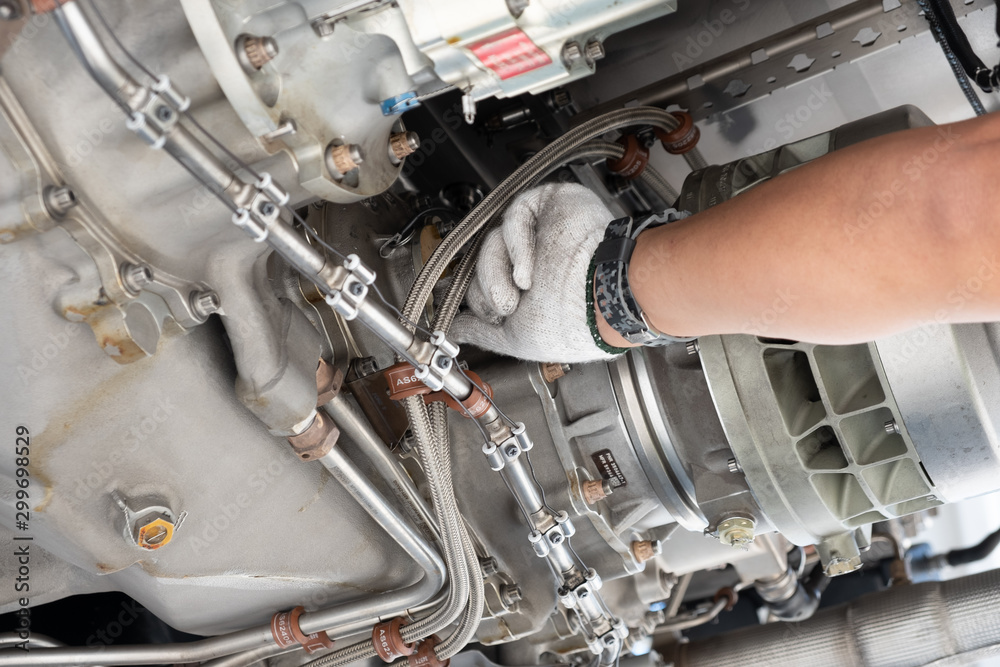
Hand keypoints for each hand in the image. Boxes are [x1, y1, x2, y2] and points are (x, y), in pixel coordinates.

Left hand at [451, 183, 632, 362]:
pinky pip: (513, 215)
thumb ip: (481, 331)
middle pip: (481, 264)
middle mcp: (533, 262)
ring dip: (497, 270)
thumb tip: (453, 330)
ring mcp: (541, 233)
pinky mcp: (550, 204)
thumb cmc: (571, 323)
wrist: (604, 298)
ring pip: (491, 241)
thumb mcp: (516, 338)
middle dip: (488, 289)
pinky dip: (515, 243)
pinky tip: (528, 268)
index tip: (487, 313)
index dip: (480, 300)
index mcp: (528, 291)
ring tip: (522, 288)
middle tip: (509, 305)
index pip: (482, 287)